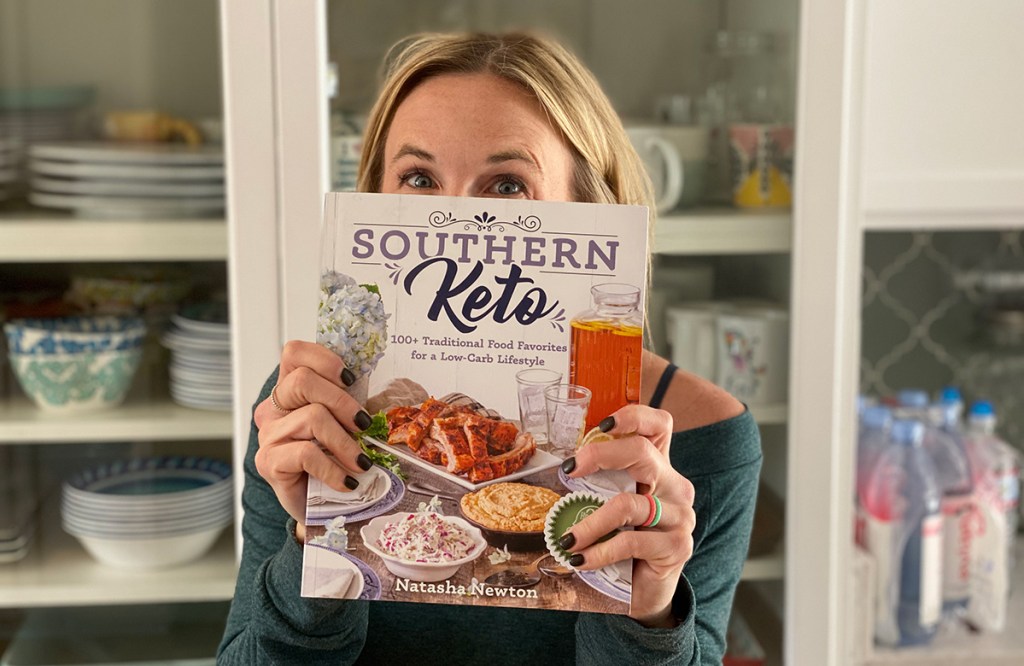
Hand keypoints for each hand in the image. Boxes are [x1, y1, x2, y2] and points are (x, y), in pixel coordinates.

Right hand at [253, 341, 373, 537]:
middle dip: (342, 401)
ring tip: (362, 463)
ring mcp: (268, 435)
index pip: (294, 353)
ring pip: (311, 417)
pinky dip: (334, 469)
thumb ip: (348, 400)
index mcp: (289, 391)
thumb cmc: (334, 460)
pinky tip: (346, 482)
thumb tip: (375, 384)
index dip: (324, 360)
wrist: (320, 507)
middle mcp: (273, 409)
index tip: (351, 379)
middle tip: (363, 425)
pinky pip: (307, 453)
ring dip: (345, 442)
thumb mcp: (344, 424)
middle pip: (302, 380)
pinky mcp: (268, 462)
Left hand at [559, 405, 693, 627]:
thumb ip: (599, 483)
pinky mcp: (678, 545)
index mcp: (659, 466)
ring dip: (590, 523)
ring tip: (566, 539)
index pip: (658, 425)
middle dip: (600, 456)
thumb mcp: (612, 503)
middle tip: (569, 470)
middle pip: (643, 453)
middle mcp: (675, 485)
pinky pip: (631, 542)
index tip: (600, 426)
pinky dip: (600, 551)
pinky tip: (581, 559)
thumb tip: (558, 470)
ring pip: (629, 504)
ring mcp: (680, 515)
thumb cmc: (625, 539)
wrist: (646, 586)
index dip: (633, 416)